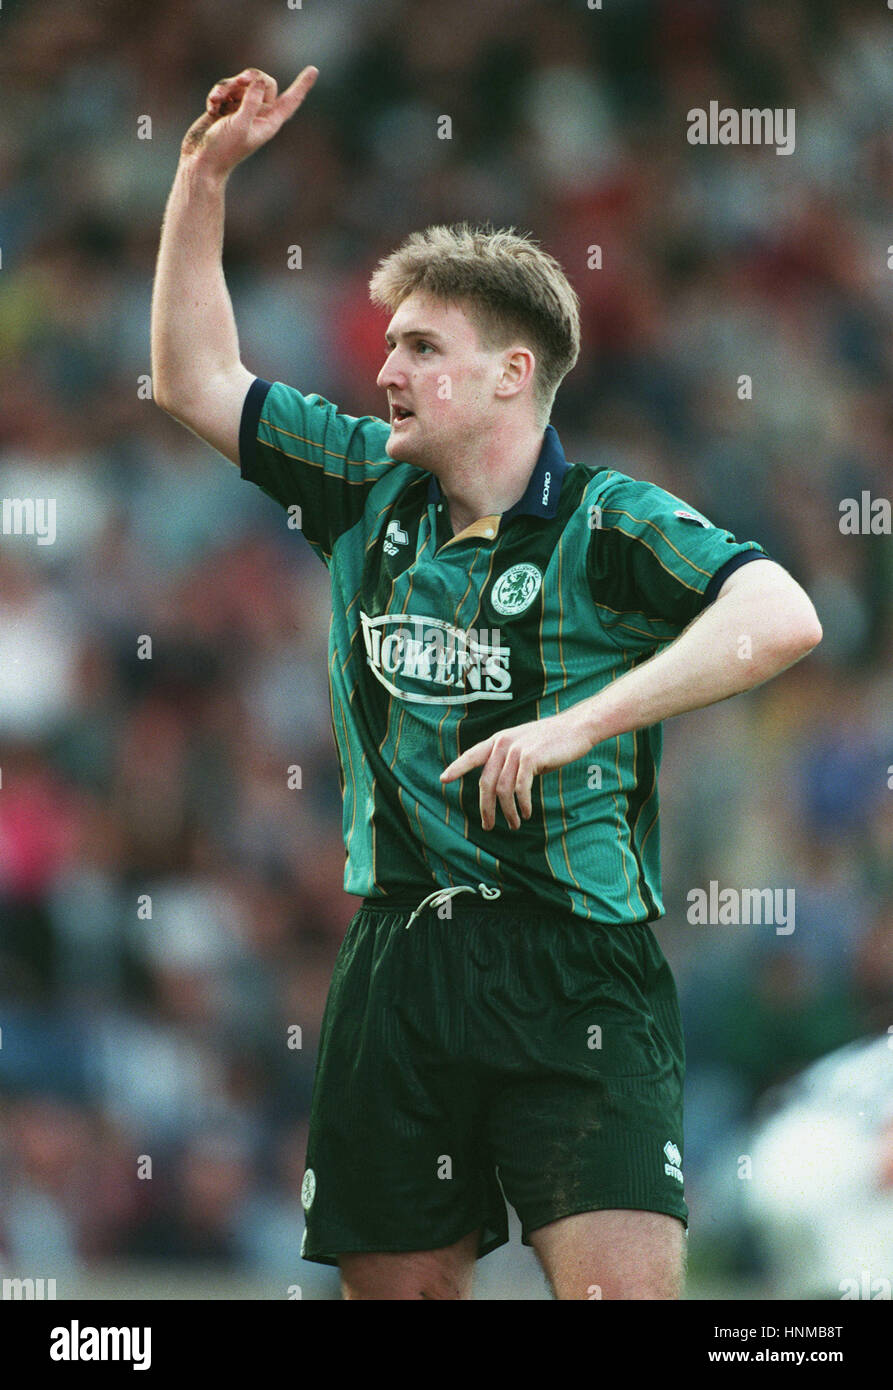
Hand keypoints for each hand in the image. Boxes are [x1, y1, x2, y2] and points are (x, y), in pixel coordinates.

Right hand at [181, 65, 317, 175]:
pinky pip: (225, 89)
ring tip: (216, 100)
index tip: (314, 69)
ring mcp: (242, 110)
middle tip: (240, 81)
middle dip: (250, 77)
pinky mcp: (225, 107)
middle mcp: (258, 114)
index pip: (291, 100)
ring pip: (241, 83)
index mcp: (269, 122)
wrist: (201, 162)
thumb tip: (258, 80)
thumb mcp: (240, 125)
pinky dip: (217, 94)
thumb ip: (251, 102)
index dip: (302, 85)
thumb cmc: (223, 149)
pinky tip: (211, 107)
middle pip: (263, 82)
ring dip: (227, 86)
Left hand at [440, 707, 595, 830]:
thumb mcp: (524, 745)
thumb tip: (499, 785)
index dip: (457, 767)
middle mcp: (503, 743)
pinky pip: (520, 788)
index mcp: (499, 740)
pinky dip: (523, 804)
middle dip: (486, 807)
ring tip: (514, 824)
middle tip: (488, 825)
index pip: (472, 755)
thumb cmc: (552, 741)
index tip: (443, 779)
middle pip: (486, 782)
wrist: (576, 728)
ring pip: (502, 789)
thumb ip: (508, 760)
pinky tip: (527, 813)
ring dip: (507, 811)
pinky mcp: (530, 758)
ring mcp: (516, 750)